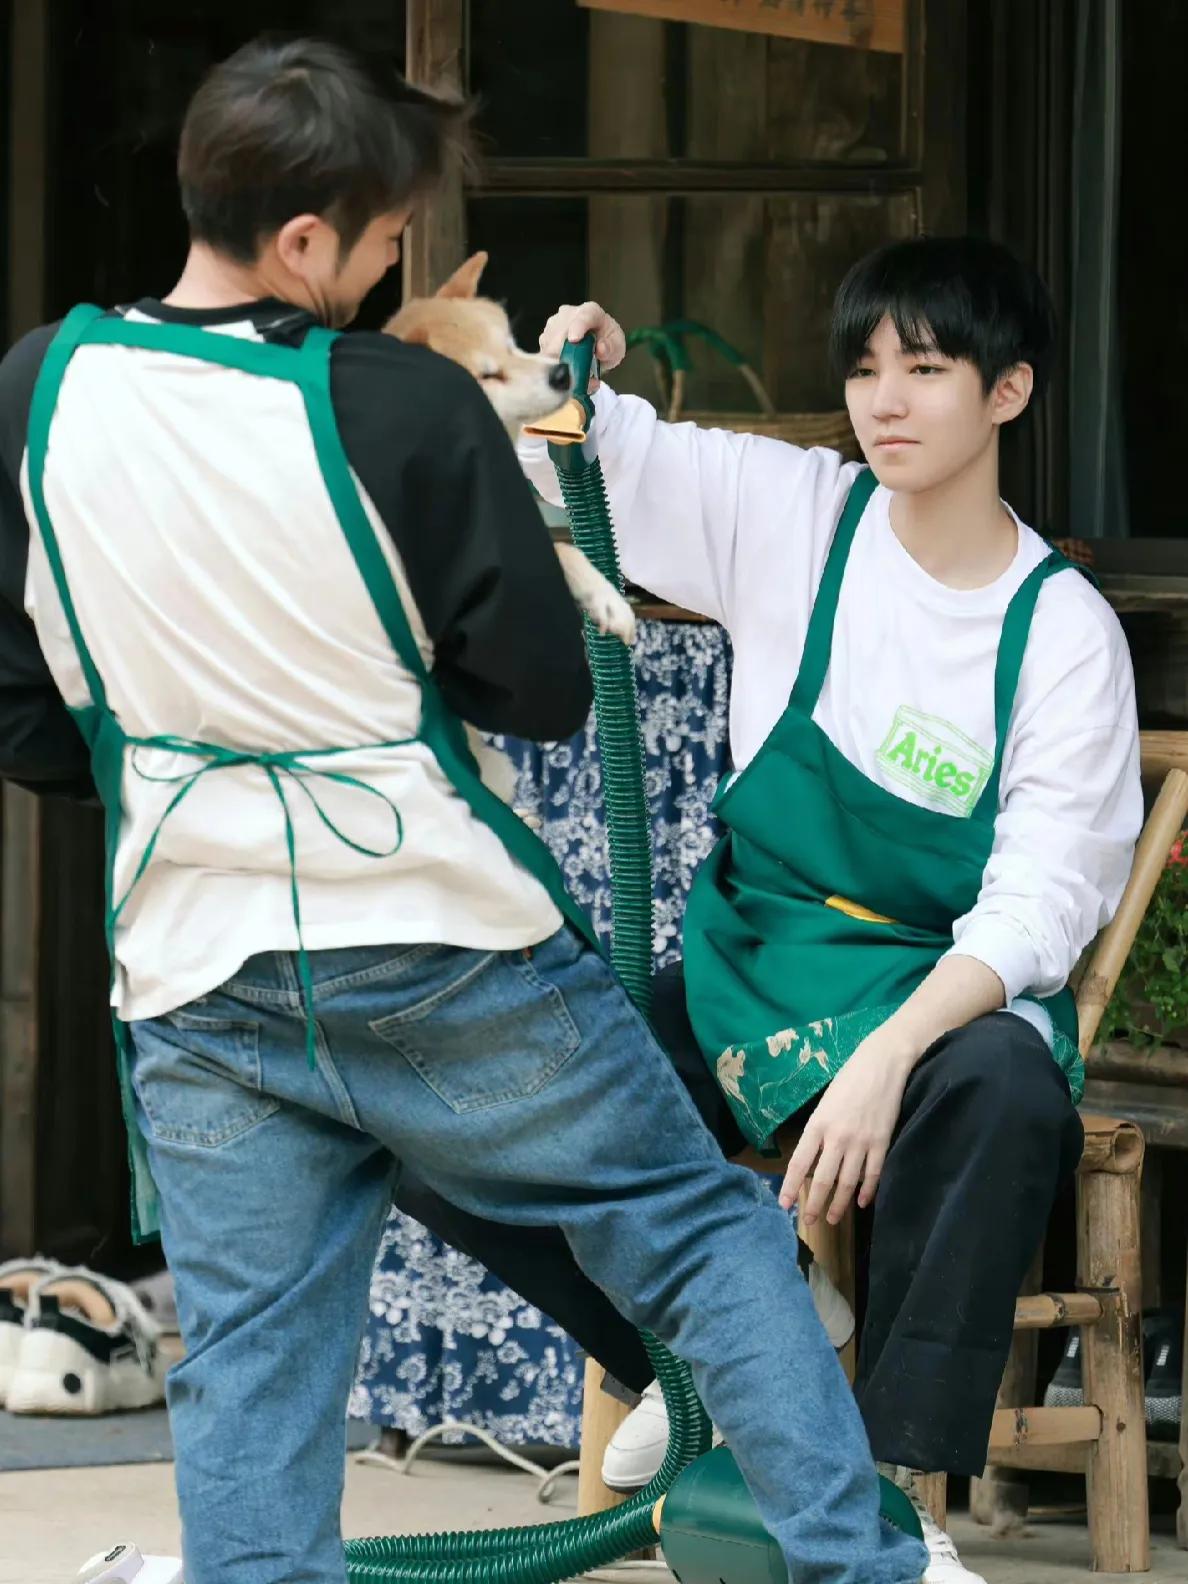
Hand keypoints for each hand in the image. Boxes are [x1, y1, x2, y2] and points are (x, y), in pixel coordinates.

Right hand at [539, 302, 626, 388]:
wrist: (597, 344)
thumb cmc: (607, 343)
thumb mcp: (617, 347)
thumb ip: (611, 348)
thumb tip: (601, 350)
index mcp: (591, 312)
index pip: (584, 316)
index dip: (577, 327)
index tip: (574, 340)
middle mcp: (569, 313)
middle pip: (561, 331)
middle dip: (564, 353)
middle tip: (572, 374)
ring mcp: (555, 324)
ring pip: (549, 343)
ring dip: (558, 361)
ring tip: (571, 373)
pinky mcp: (545, 337)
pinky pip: (544, 352)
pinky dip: (552, 364)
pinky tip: (562, 369)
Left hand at [778, 1030, 912, 1225]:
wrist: (882, 1063)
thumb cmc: (849, 1078)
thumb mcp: (825, 1102)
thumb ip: (820, 1130)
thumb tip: (814, 1157)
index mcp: (818, 1124)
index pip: (799, 1163)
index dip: (791, 1186)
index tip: (784, 1204)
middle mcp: (837, 1137)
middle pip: (823, 1179)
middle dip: (815, 1204)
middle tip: (810, 1222)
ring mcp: (861, 1142)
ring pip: (847, 1183)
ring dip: (839, 1205)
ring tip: (833, 1219)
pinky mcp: (882, 1142)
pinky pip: (873, 1174)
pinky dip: (866, 1191)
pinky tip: (861, 1203)